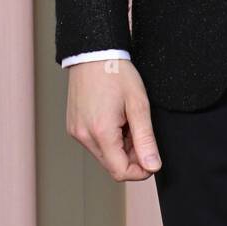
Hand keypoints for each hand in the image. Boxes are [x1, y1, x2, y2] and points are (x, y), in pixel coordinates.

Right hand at [66, 59, 160, 181]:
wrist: (93, 52)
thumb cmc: (116, 73)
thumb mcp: (138, 104)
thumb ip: (146, 139)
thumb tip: (153, 166)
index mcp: (100, 132)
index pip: (121, 172)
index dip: (140, 170)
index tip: (151, 157)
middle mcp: (83, 136)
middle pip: (112, 165)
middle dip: (131, 155)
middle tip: (139, 129)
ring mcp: (76, 131)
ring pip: (103, 154)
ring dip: (119, 146)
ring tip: (125, 119)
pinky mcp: (73, 126)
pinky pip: (94, 143)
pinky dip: (107, 137)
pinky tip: (113, 116)